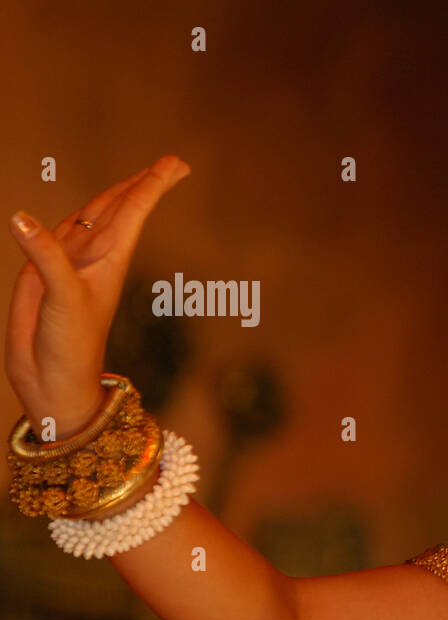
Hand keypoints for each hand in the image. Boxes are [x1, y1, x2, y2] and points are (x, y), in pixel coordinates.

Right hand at [5, 154, 191, 437]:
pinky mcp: (42, 273)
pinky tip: (73, 212)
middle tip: (173, 163)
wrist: (52, 380)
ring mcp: (69, 263)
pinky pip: (56, 235)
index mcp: (109, 258)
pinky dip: (67, 219)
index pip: (134, 210)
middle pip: (121, 208)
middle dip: (144, 185)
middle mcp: (94, 256)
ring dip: (114, 198)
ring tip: (138, 180)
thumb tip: (21, 219)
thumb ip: (46, 256)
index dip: (153, 184)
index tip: (178, 163)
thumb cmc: (70, 345)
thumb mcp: (63, 298)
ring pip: (93, 219)